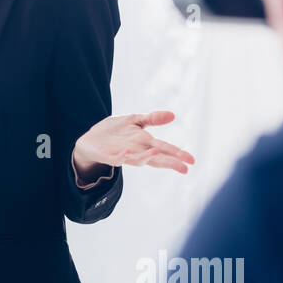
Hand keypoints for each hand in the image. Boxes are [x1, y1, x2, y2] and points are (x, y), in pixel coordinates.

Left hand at [74, 111, 194, 174]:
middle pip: (156, 159)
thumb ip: (153, 119)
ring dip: (147, 158)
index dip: (177, 154)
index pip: (164, 149)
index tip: (191, 160)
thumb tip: (173, 115)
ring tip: (157, 154)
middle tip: (184, 167)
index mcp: (145, 143)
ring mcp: (123, 155)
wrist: (91, 138)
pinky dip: (122, 157)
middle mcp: (137, 151)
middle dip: (169, 162)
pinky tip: (127, 154)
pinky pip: (116, 159)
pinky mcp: (108, 156)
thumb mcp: (135, 120)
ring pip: (138, 160)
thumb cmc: (114, 131)